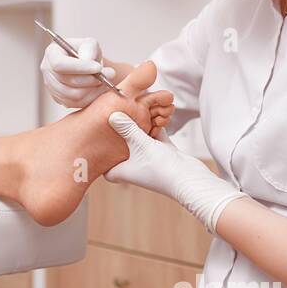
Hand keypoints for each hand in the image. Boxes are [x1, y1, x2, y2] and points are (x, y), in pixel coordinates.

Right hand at [40, 37, 115, 107]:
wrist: (86, 65)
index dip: (79, 67)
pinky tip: (99, 89)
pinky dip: (91, 98)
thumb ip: (89, 47)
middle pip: (66, 81)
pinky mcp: (60, 99)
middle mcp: (47, 70)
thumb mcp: (89, 44)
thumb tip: (87, 59)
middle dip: (90, 79)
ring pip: (72, 95)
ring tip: (105, 81)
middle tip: (109, 74)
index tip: (98, 67)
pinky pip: (76, 103)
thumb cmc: (86, 52)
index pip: (59, 64)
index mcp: (51, 53)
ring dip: (92, 89)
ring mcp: (52, 87)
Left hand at [106, 111, 247, 234]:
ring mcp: (147, 160)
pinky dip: (155, 125)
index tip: (95, 132)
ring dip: (141, 123)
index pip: (103, 161)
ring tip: (136, 106)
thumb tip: (111, 115)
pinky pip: (155, 135)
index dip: (99, 149)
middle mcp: (132, 166)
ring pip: (140, 137)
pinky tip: (154, 111)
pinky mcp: (162, 153)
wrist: (191, 181)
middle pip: (121, 144)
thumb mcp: (140, 144)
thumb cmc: (162, 169)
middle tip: (115, 111)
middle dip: (121, 129)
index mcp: (120, 170)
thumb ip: (127, 128)